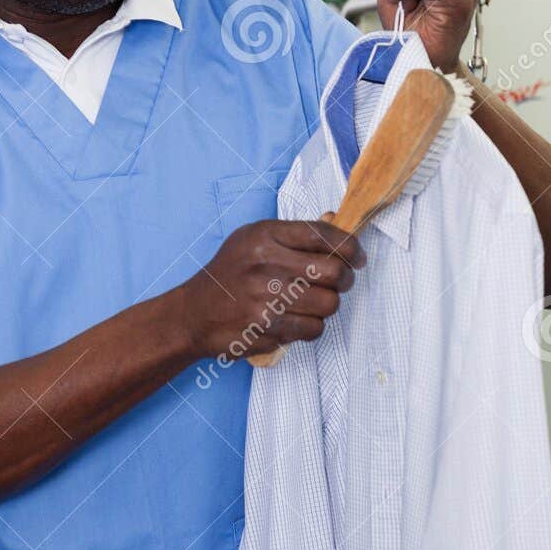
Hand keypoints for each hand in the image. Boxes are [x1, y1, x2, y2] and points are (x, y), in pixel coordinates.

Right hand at [179, 219, 364, 359]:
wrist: (193, 314)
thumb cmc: (229, 274)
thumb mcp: (252, 239)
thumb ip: (293, 233)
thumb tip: (336, 220)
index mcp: (264, 236)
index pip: (323, 235)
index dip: (351, 247)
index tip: (357, 257)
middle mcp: (265, 265)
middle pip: (334, 272)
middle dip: (345, 279)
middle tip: (339, 282)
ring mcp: (266, 300)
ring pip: (329, 304)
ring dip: (326, 305)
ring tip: (311, 302)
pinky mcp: (267, 329)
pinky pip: (314, 329)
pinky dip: (311, 326)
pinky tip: (295, 319)